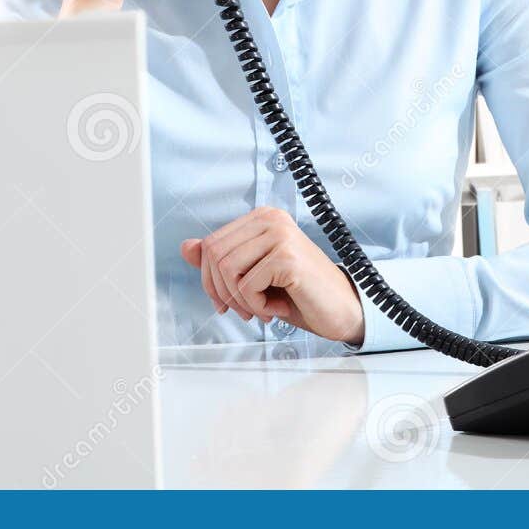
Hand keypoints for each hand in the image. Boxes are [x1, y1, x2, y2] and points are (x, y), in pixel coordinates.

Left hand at [181, 207, 364, 345]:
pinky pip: (247, 286)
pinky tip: (278, 307)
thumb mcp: (253, 276)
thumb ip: (221, 260)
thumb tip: (187, 247)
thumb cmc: (298, 294)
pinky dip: (257, 306)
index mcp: (262, 217)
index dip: (210, 280)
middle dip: (223, 292)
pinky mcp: (288, 257)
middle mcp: (271, 219)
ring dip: (241, 301)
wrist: (341, 310)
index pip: (211, 244)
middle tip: (246, 310)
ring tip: (262, 308)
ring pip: (227, 270)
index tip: (228, 302)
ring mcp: (281, 235)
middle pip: (214, 255)